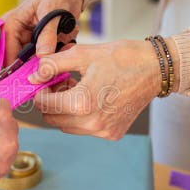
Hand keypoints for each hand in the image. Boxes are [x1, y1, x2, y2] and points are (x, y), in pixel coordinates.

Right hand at [2, 0, 83, 63]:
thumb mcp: (52, 12)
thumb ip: (47, 34)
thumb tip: (42, 56)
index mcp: (11, 25)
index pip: (9, 54)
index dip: (19, 69)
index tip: (36, 76)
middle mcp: (16, 35)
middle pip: (22, 62)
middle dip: (41, 61)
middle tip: (58, 51)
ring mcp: (29, 40)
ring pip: (37, 61)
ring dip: (54, 54)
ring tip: (65, 35)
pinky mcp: (40, 44)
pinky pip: (48, 56)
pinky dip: (60, 50)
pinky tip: (68, 35)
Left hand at [28, 40, 175, 139]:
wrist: (156, 69)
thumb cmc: (122, 58)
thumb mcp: (83, 55)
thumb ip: (53, 65)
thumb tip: (33, 76)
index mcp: (82, 103)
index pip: (44, 105)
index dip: (40, 92)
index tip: (45, 81)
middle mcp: (92, 123)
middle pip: (53, 119)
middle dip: (51, 102)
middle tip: (61, 83)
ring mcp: (103, 131)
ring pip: (68, 126)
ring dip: (65, 110)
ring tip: (77, 89)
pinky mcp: (113, 134)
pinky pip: (86, 129)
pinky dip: (82, 116)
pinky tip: (91, 98)